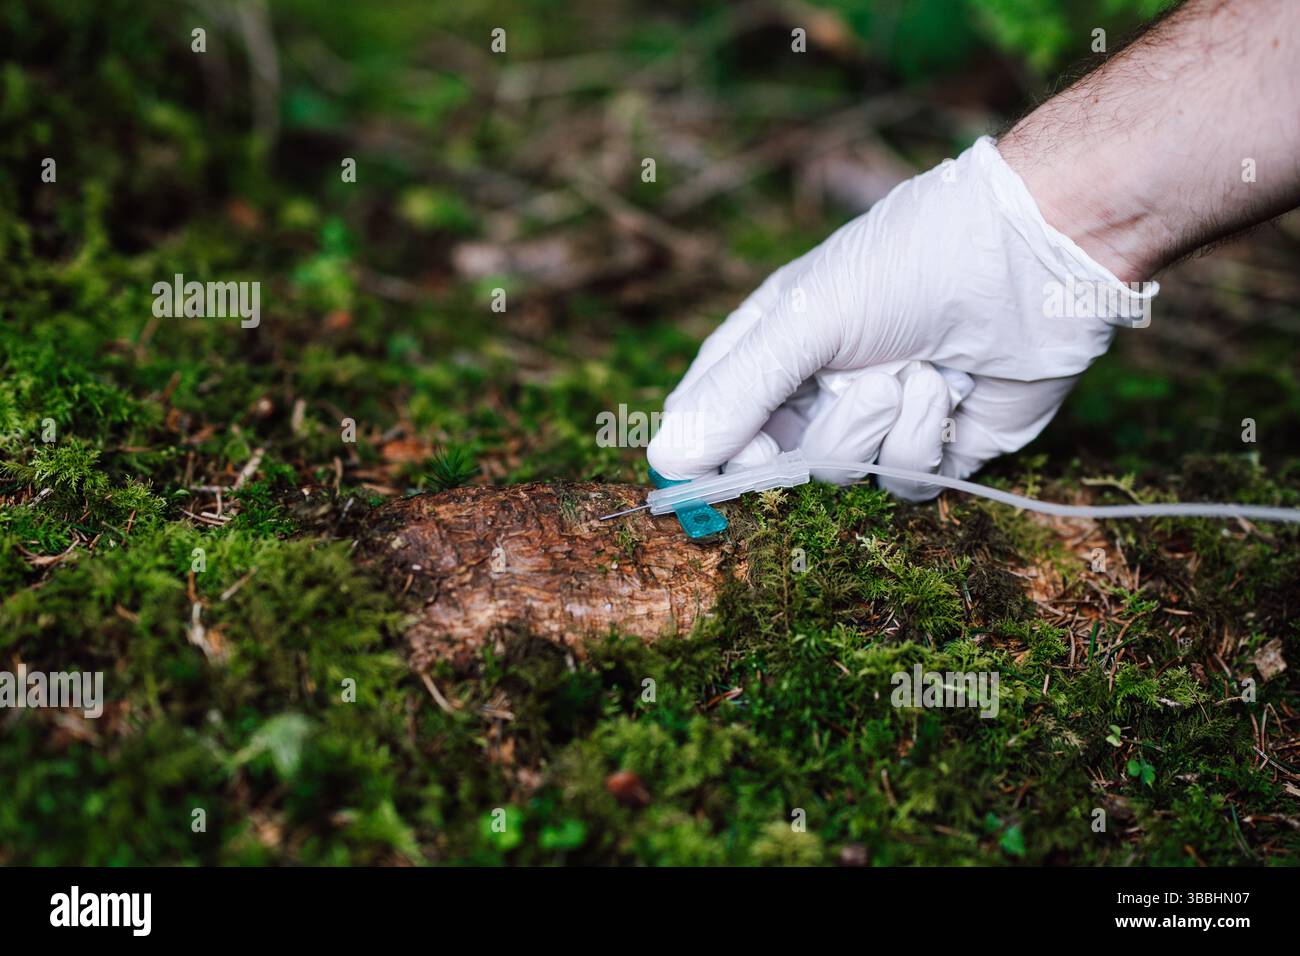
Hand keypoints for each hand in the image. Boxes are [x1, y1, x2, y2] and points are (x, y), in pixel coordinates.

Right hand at [647, 136, 1156, 499]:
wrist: (1039, 256)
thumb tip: (666, 460)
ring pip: (838, 476)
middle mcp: (819, 386)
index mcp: (776, 342)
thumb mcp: (808, 318)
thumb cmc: (914, 261)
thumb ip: (737, 392)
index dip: (707, 448)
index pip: (712, 411)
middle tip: (831, 406)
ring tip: (912, 370)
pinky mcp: (935, 448)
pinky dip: (923, 439)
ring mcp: (877, 420)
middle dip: (808, 436)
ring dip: (876, 425)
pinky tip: (949, 389)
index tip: (715, 471)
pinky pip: (901, 482)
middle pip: (771, 460)